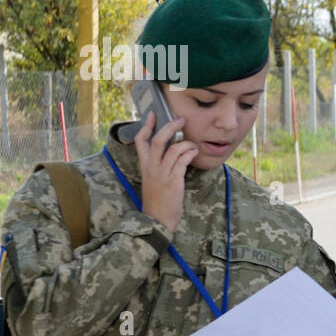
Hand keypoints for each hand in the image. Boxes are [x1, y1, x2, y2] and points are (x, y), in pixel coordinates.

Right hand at [134, 111, 197, 231]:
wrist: (157, 220)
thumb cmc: (158, 201)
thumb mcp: (153, 180)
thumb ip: (158, 166)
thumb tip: (172, 151)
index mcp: (144, 166)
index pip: (140, 141)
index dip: (146, 126)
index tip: (152, 115)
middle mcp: (151, 167)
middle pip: (157, 140)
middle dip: (169, 127)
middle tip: (180, 120)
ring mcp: (162, 174)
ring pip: (173, 149)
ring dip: (186, 143)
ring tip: (193, 144)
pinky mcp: (174, 180)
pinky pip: (182, 161)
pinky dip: (190, 153)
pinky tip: (195, 152)